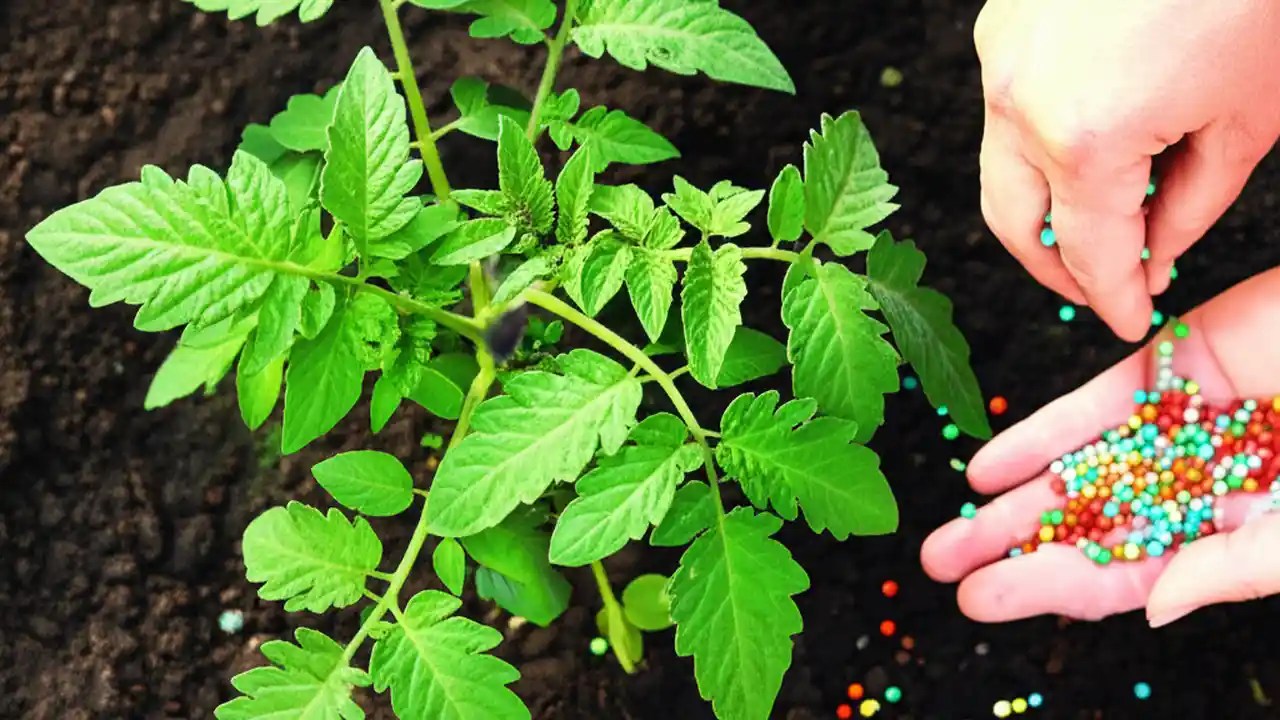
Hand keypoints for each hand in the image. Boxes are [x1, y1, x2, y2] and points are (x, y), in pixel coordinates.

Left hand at [922, 266, 1279, 626]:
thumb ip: (1236, 567)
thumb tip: (1151, 607)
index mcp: (1228, 536)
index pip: (1125, 575)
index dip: (1051, 589)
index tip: (983, 601)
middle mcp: (1194, 487)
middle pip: (1085, 526)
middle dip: (1010, 550)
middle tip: (939, 566)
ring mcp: (1179, 427)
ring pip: (1077, 470)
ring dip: (1010, 501)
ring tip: (946, 529)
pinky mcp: (1172, 367)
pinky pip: (1093, 408)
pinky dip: (1040, 436)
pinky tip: (987, 466)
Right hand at [974, 0, 1279, 340]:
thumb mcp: (1247, 114)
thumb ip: (1192, 202)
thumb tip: (1158, 251)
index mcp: (1084, 135)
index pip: (1087, 252)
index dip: (1114, 297)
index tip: (1132, 318)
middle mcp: (1019, 102)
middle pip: (1012, 222)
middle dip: (1055, 267)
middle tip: (1105, 282)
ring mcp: (999, 58)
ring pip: (999, 167)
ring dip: (1045, 205)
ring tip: (1106, 212)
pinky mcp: (1001, 26)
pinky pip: (1006, 110)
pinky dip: (1043, 143)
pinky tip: (1096, 140)